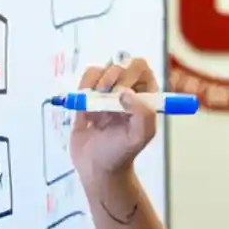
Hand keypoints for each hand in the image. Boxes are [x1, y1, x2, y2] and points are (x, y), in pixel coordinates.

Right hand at [70, 57, 158, 183]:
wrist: (96, 165)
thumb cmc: (121, 151)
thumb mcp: (139, 137)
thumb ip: (143, 115)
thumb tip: (126, 93)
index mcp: (146, 95)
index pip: (140, 67)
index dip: (129, 74)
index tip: (120, 94)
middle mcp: (129, 88)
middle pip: (121, 63)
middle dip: (111, 77)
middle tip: (104, 97)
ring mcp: (108, 90)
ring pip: (102, 68)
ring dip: (96, 84)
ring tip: (94, 106)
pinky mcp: (89, 94)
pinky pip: (86, 78)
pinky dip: (83, 87)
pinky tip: (85, 107)